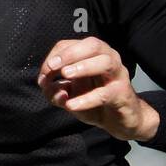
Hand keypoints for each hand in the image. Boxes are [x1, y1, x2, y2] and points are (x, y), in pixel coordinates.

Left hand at [36, 36, 159, 142]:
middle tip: (53, 66)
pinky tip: (71, 105)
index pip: (70, 45)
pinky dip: (86, 99)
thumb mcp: (70, 95)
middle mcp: (107, 58)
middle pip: (92, 45)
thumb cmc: (94, 102)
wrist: (120, 120)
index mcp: (92, 54)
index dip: (54, 57)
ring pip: (105, 62)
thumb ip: (55, 90)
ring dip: (83, 67)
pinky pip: (105, 93)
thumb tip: (46, 86)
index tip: (44, 75)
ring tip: (66, 75)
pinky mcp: (122, 94)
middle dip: (70, 53)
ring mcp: (117, 75)